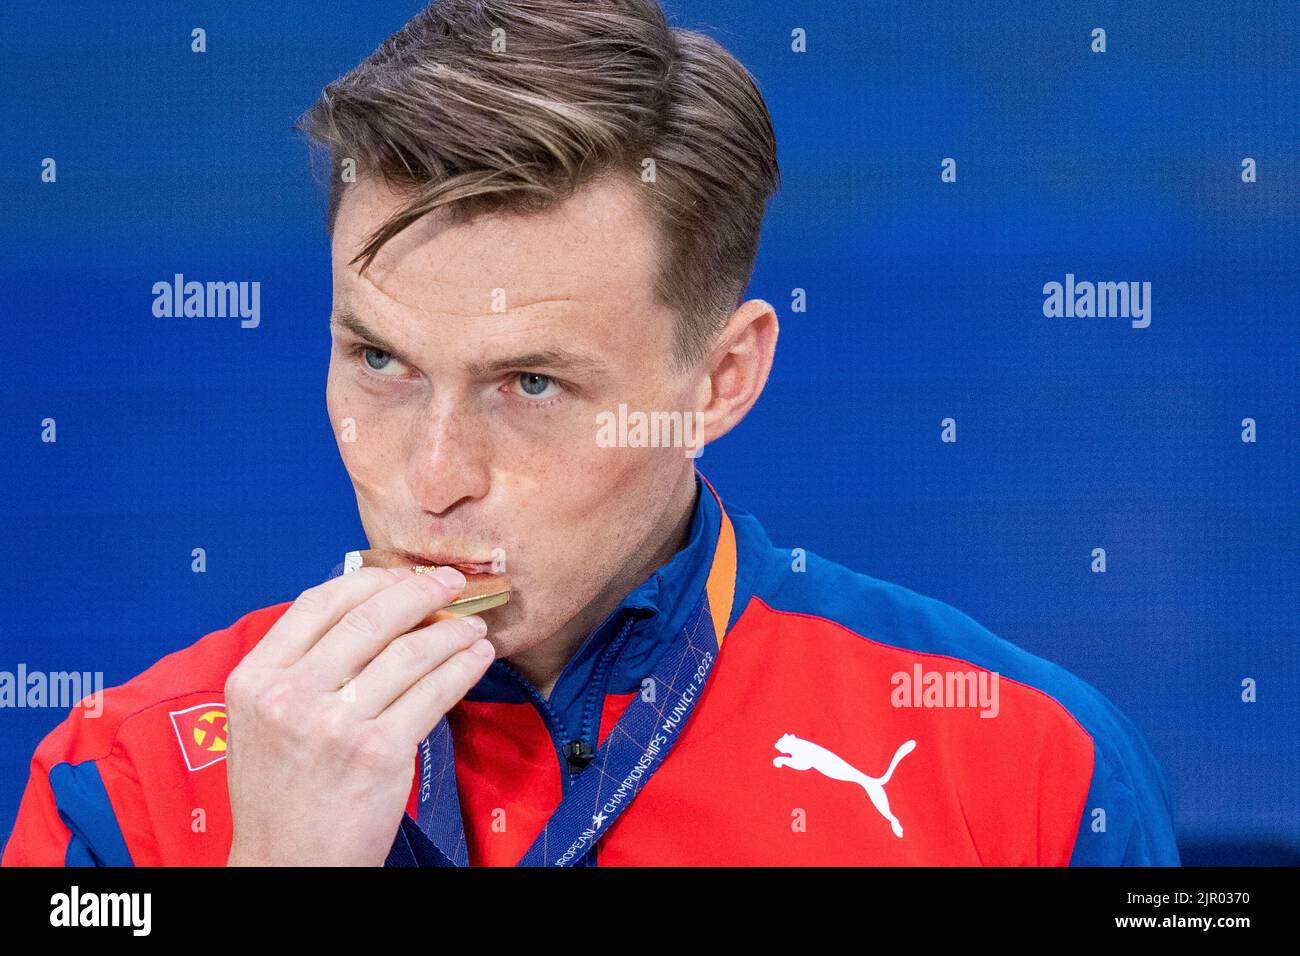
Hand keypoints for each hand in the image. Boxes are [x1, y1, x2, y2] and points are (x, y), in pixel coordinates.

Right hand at [223, 565, 494, 865]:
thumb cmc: (280, 791)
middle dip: (421, 591)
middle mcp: (291, 695)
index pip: (320, 602)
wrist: (288, 864)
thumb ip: (301, 665)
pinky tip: (476, 657)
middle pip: (371, 617)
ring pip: (410, 651)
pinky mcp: (380, 752)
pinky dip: (463, 667)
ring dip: (453, 630)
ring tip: (474, 624)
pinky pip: (434, 692)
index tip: (405, 573)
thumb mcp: (262, 718)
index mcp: (255, 678)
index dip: (372, 579)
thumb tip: (371, 608)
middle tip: (452, 583)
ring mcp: (336, 724)